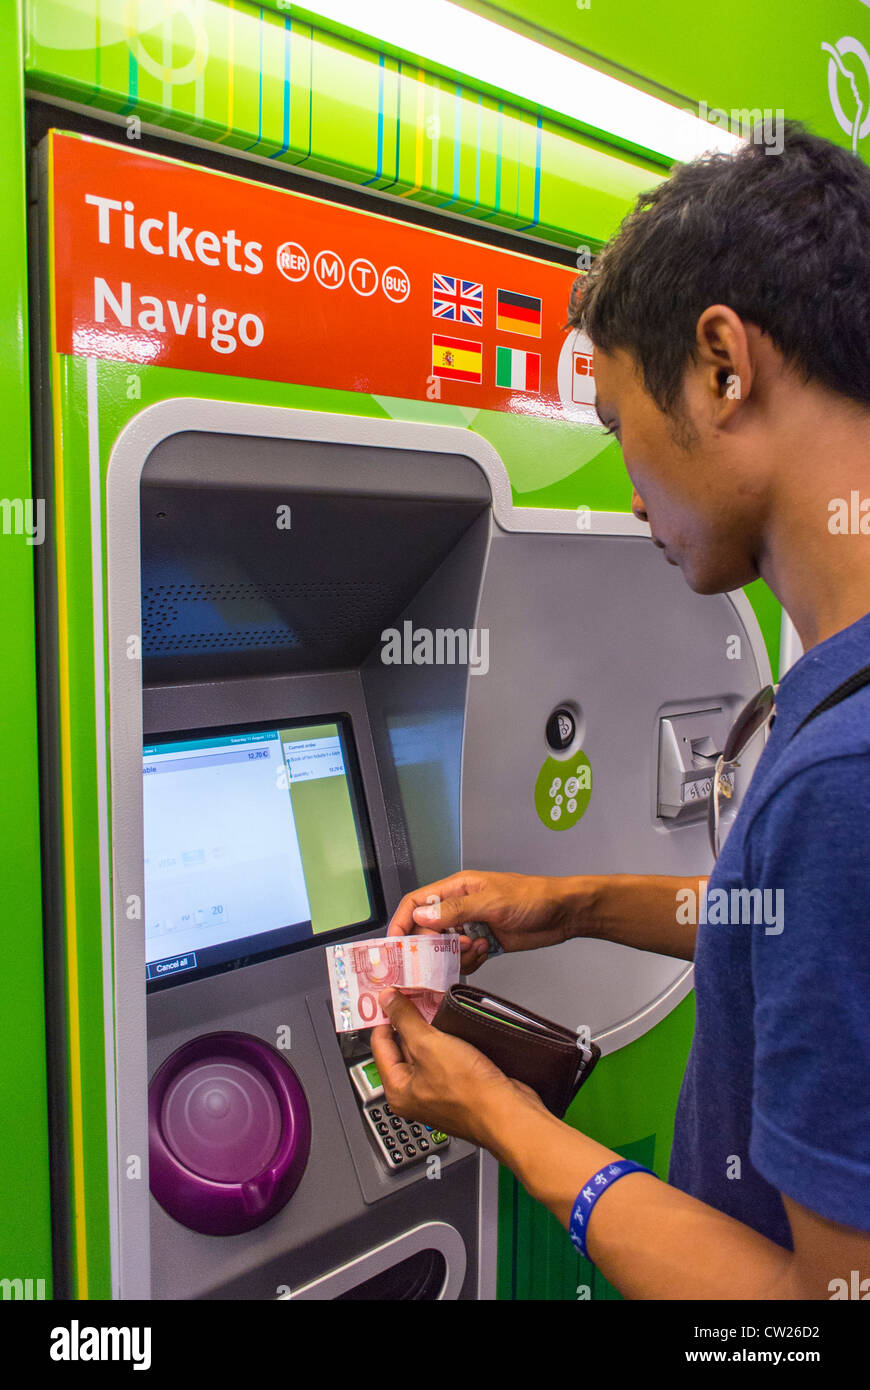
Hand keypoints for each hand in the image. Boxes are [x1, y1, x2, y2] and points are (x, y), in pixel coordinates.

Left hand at [370, 988, 546, 1146]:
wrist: (508, 1112)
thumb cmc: (469, 1091)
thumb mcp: (429, 1045)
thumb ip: (405, 1020)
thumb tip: (386, 1001)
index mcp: (398, 1090)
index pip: (380, 1045)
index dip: (386, 1017)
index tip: (393, 996)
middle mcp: (415, 1095)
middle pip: (403, 1048)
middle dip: (410, 1022)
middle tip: (416, 997)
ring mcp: (439, 1093)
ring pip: (428, 1052)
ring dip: (432, 1030)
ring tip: (437, 1008)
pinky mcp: (461, 1089)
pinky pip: (448, 1059)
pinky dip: (450, 1042)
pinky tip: (456, 1028)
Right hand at [386, 870, 575, 972]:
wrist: (563, 914)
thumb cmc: (532, 897)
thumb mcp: (491, 901)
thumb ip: (455, 909)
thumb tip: (421, 915)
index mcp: (457, 888)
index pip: (417, 902)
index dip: (402, 922)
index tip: (395, 944)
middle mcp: (460, 907)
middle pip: (427, 930)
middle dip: (430, 946)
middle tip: (442, 955)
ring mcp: (471, 926)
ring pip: (445, 947)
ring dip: (454, 955)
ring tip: (476, 950)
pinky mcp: (484, 943)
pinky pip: (464, 958)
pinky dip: (469, 961)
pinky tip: (485, 953)